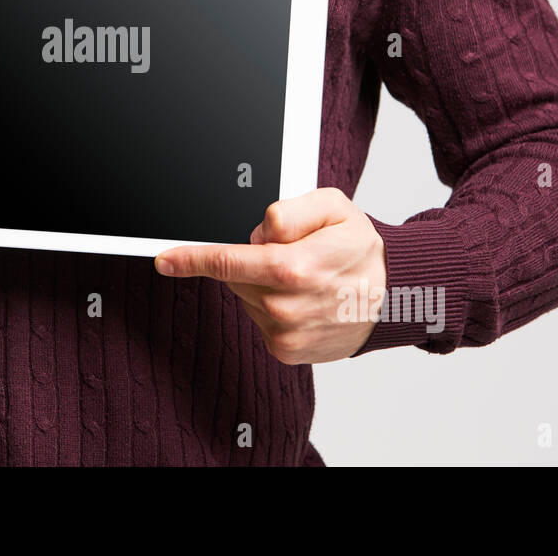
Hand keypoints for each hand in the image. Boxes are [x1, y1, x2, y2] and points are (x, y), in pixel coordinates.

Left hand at [154, 188, 385, 364]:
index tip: (165, 259)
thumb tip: (259, 231)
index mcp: (294, 268)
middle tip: (292, 254)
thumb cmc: (362, 249)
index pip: (229, 261)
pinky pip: (259, 320)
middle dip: (251, 259)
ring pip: (245, 298)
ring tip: (305, 278)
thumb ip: (290, 211)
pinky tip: (303, 301)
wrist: (393, 298)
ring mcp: (285, 332)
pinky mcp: (286, 350)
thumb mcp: (334, 207)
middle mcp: (286, 306)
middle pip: (235, 276)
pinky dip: (272, 307)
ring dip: (262, 284)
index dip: (193, 259)